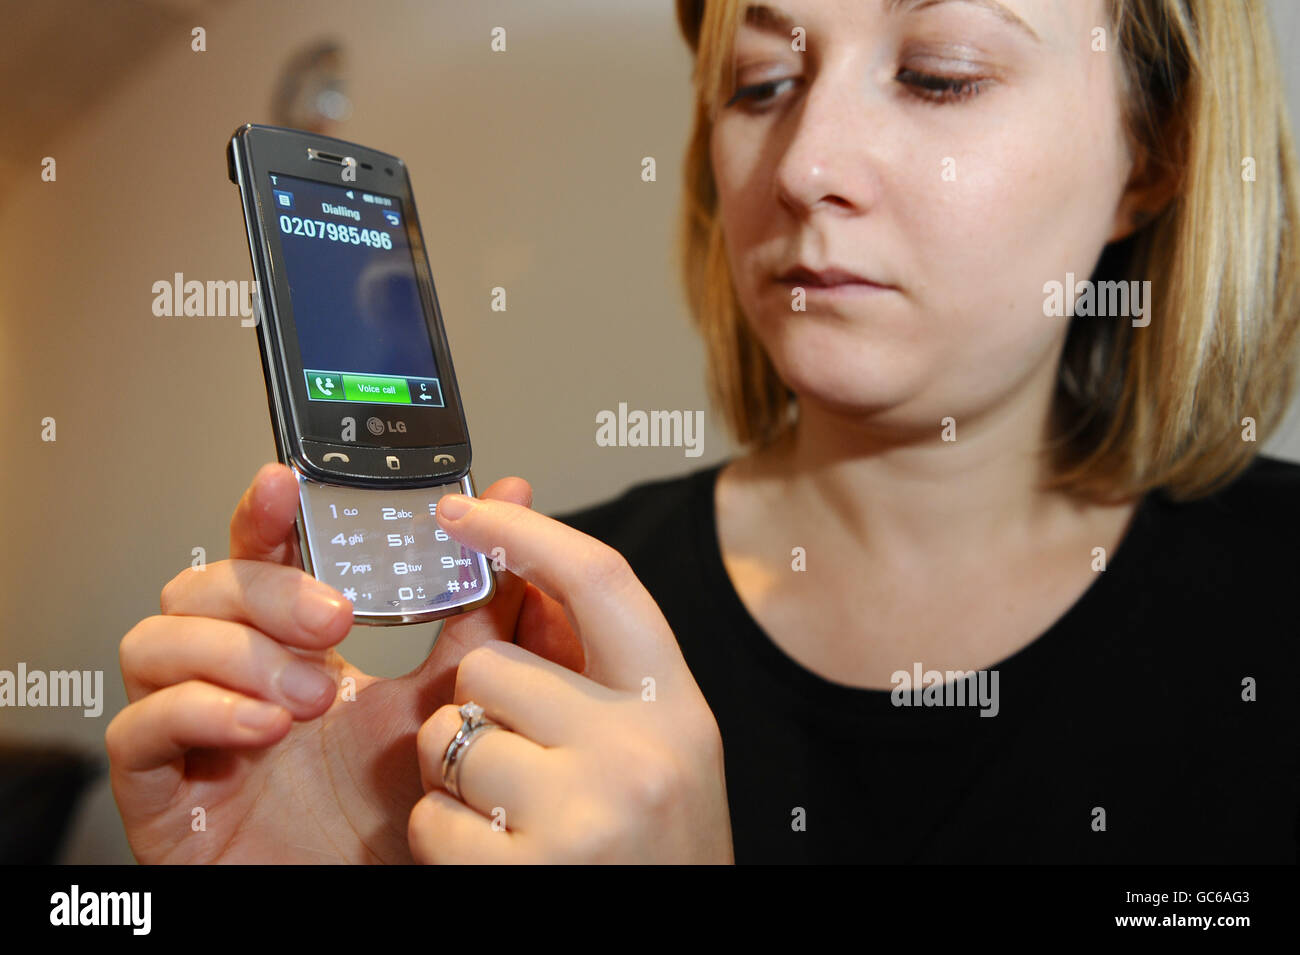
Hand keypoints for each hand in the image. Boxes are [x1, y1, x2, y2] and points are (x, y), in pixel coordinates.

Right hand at [106, 463, 550, 862]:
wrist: (371, 900)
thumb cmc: (392, 811)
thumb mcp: (444, 695)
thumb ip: (475, 607)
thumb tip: (510, 503)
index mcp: (287, 644)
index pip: (255, 553)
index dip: (264, 513)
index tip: (288, 482)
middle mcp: (229, 675)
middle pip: (199, 584)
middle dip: (265, 591)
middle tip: (334, 618)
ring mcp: (186, 728)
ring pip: (156, 641)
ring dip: (237, 653)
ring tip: (308, 692)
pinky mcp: (157, 791)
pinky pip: (137, 728)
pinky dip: (200, 712)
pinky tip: (262, 727)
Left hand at [407, 494, 734, 862]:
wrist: (684, 949)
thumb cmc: (657, 850)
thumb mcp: (652, 746)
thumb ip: (591, 668)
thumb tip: (517, 576)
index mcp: (676, 704)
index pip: (601, 581)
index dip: (527, 532)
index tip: (463, 510)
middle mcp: (641, 750)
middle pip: (490, 670)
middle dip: (479, 709)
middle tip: (517, 759)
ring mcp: (587, 814)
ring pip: (448, 739)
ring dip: (456, 777)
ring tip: (513, 818)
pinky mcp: (528, 874)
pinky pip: (432, 819)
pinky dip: (445, 840)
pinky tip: (497, 860)